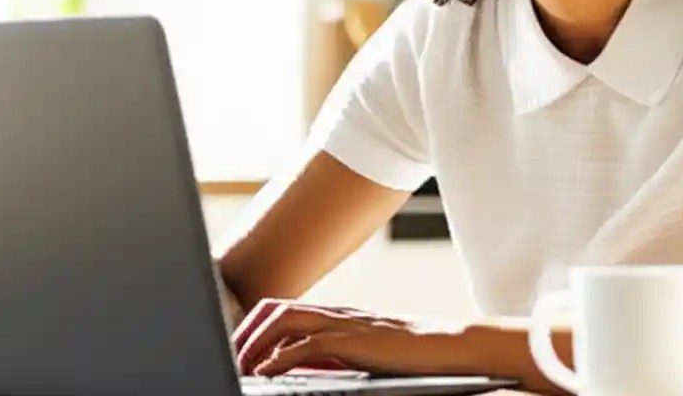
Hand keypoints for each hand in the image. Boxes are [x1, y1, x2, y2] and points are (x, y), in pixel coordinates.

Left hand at [232, 298, 464, 377]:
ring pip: (285, 321)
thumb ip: (336, 354)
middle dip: (247, 332)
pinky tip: (266, 373)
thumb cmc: (414, 357)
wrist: (451, 347)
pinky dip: (279, 358)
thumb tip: (299, 367)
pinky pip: (306, 345)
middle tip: (231, 357)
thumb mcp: (367, 352)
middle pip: (277, 309)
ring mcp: (345, 325)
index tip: (239, 348)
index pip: (285, 309)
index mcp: (339, 316)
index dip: (256, 325)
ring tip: (242, 366)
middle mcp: (337, 315)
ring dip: (256, 343)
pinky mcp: (354, 342)